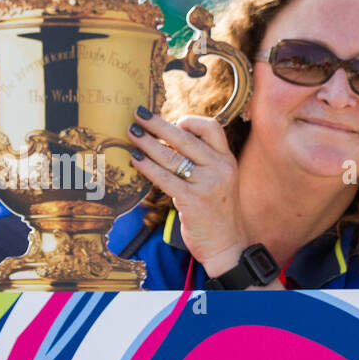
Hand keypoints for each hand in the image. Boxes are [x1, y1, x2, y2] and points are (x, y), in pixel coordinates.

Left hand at [127, 107, 250, 275]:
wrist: (227, 245)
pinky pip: (165, 178)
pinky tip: (135, 160)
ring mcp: (208, 184)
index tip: (172, 121)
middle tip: (138, 114)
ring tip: (131, 134)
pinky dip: (147, 167)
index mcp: (227, 159)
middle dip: (158, 124)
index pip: (212, 128)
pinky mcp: (193, 201)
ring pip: (171, 157)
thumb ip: (203, 162)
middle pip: (185, 138)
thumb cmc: (217, 212)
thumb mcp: (219, 181)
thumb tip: (169, 142)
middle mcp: (220, 168)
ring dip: (147, 144)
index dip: (190, 121)